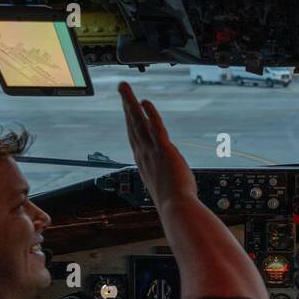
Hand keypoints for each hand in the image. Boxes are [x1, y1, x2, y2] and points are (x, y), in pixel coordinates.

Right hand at [119, 82, 197, 208]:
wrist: (176, 209)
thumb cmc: (174, 204)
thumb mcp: (167, 187)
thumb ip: (167, 176)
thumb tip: (173, 172)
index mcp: (144, 164)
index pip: (135, 138)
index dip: (130, 122)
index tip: (127, 111)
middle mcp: (144, 156)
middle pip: (132, 126)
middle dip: (126, 106)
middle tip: (121, 91)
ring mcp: (152, 152)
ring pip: (138, 123)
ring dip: (131, 103)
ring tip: (125, 89)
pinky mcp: (164, 150)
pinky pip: (155, 127)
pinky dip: (150, 114)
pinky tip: (145, 102)